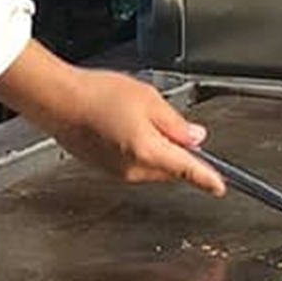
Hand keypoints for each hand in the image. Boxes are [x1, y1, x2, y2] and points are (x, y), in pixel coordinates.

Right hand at [49, 68, 225, 195]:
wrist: (62, 102)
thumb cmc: (101, 95)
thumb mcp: (151, 100)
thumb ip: (176, 123)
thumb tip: (196, 137)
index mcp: (148, 151)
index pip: (186, 169)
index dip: (206, 178)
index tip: (219, 186)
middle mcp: (133, 169)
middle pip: (171, 167)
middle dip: (179, 149)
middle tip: (171, 120)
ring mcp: (118, 171)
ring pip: (154, 165)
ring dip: (160, 148)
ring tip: (143, 115)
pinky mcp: (106, 168)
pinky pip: (136, 163)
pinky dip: (142, 148)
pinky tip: (130, 124)